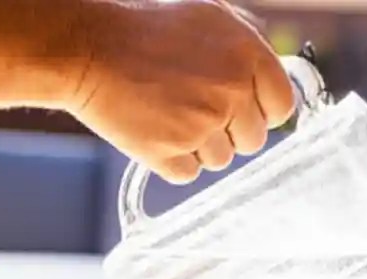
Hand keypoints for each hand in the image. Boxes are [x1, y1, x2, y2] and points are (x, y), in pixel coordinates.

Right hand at [67, 0, 295, 183]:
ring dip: (198, 145)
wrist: (85, 46)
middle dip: (228, 130)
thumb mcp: (207, 16)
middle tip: (194, 108)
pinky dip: (171, 160)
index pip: (281, 106)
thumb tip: (275, 81)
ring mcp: (201, 124)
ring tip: (168, 113)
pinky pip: (187, 173)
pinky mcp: (169, 151)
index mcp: (247, 55)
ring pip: (220, 160)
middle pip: (253, 140)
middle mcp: (231, 91)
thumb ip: (247, 48)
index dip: (262, 111)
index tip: (242, 110)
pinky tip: (153, 130)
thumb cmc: (144, 28)